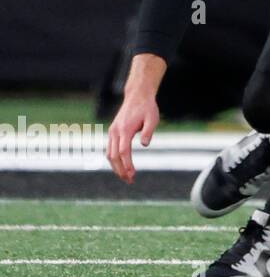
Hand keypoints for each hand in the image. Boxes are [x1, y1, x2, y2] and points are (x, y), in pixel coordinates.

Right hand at [107, 54, 163, 182]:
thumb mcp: (153, 118)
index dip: (126, 164)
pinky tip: (122, 166)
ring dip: (116, 167)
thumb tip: (144, 145)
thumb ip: (148, 131)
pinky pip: (110, 149)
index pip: (123, 151)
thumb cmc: (147, 107)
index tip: (132, 174)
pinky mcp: (113, 132)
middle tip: (130, 181)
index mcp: (124, 129)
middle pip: (113, 156)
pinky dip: (114, 160)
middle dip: (120, 170)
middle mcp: (115, 132)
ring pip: (109, 154)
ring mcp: (112, 132)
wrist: (137, 96)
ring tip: (127, 177)